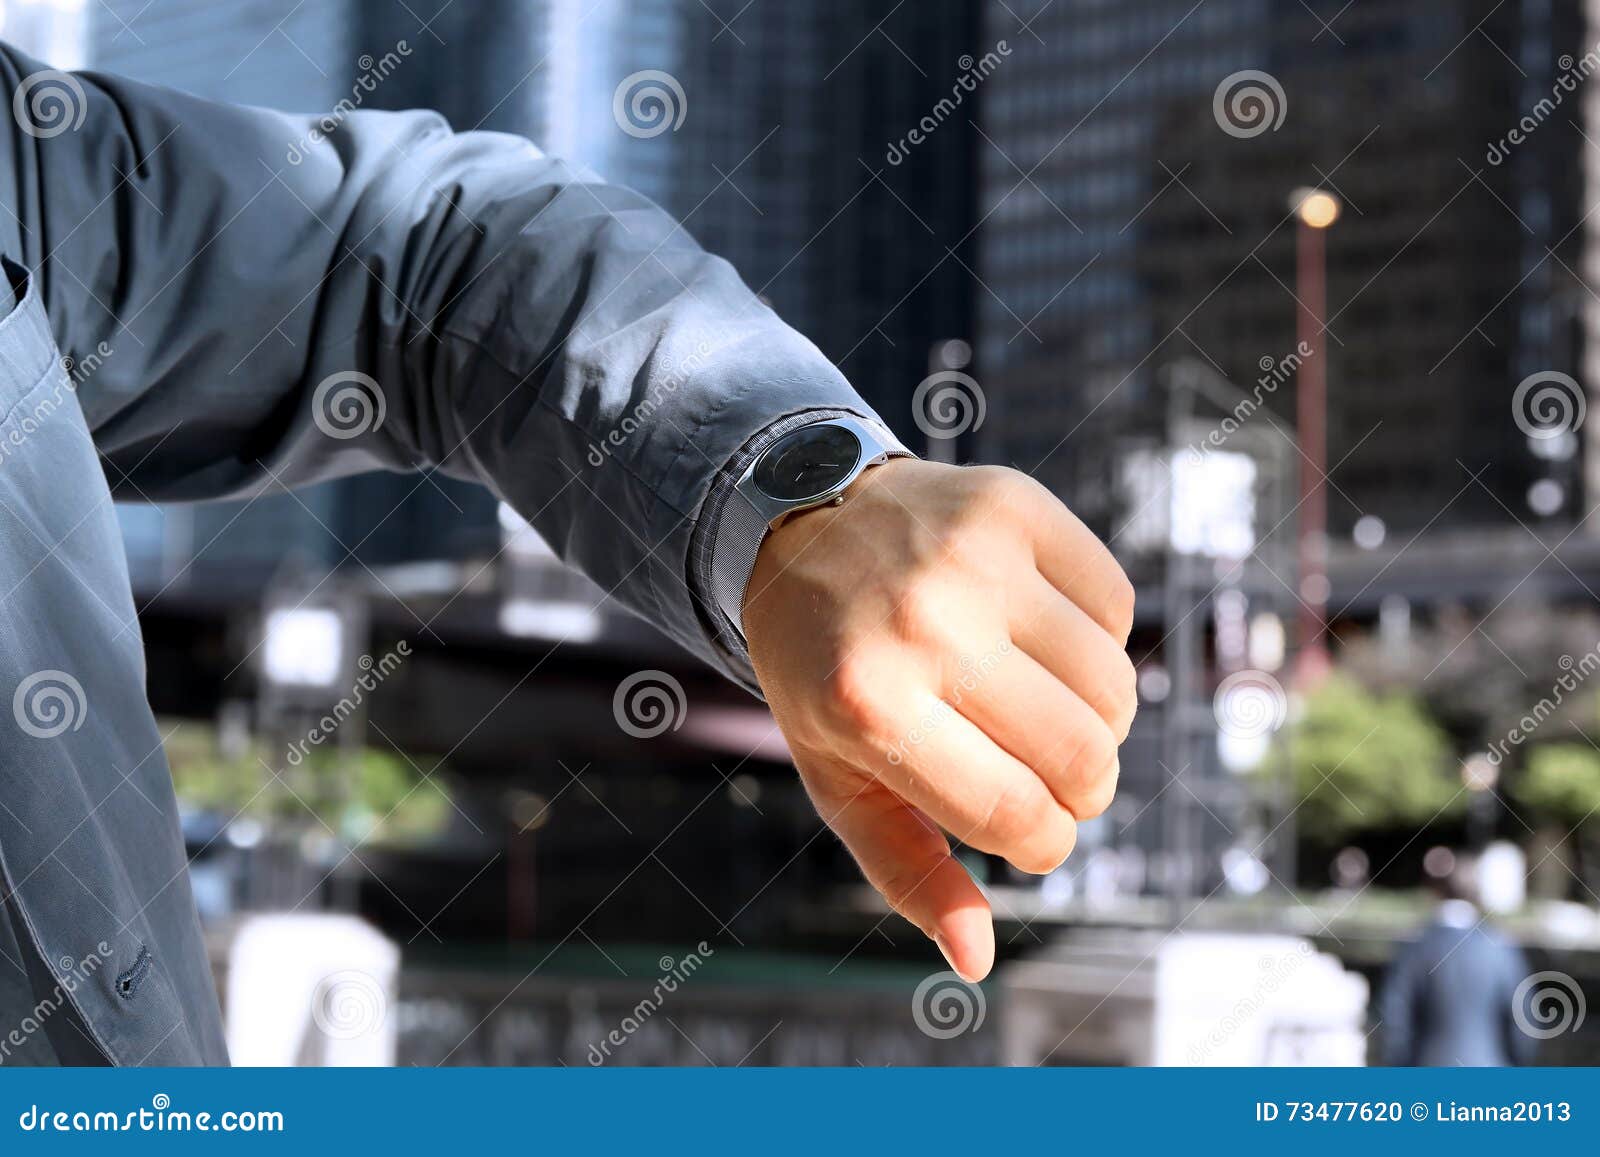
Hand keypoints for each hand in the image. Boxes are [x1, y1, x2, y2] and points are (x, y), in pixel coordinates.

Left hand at [743, 460, 1135, 981]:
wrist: (803, 521)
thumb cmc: (826, 671)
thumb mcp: (839, 778)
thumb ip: (908, 872)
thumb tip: (975, 962)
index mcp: (870, 708)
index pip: (1018, 816)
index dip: (1044, 842)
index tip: (1031, 831)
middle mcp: (923, 626)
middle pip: (1084, 757)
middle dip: (1080, 789)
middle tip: (1044, 772)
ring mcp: (974, 558)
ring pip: (1115, 687)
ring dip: (1096, 719)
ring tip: (1039, 706)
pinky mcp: (1015, 506)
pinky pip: (1117, 604)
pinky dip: (1095, 638)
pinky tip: (1038, 635)